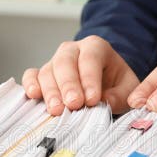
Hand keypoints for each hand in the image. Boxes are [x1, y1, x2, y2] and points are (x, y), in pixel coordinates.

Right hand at [22, 35, 139, 115]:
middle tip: (73, 104)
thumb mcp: (127, 88)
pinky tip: (33, 95)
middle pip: (65, 62)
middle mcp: (72, 50)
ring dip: (51, 91)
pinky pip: (31, 75)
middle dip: (68, 85)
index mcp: (95, 47)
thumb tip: (105, 103)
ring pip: (47, 71)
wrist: (105, 82)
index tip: (92, 100)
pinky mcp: (42, 74)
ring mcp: (55, 61)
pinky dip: (30, 84)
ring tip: (57, 110)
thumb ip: (120, 95)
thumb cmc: (115, 83)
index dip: (90, 80)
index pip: (90, 59)